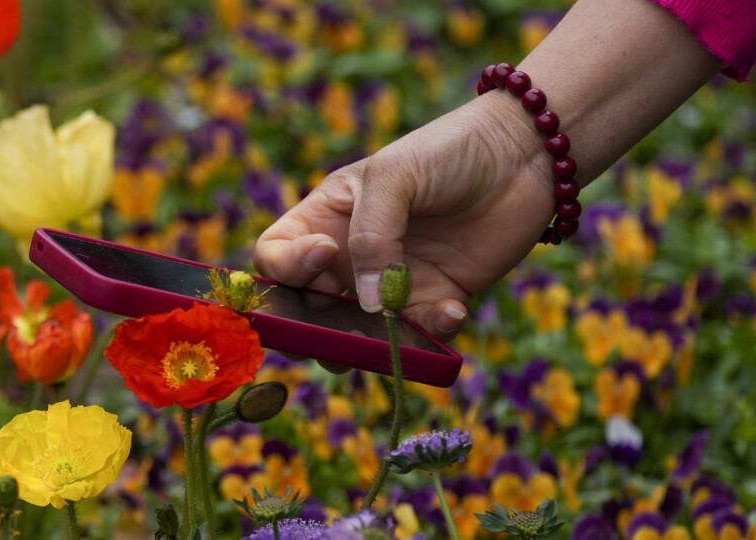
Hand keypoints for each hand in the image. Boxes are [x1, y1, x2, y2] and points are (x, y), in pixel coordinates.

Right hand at [254, 91, 554, 341]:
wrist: (524, 156)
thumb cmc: (447, 151)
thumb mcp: (394, 178)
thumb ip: (372, 238)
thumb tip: (365, 305)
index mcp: (325, 219)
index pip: (276, 256)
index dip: (286, 267)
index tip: (324, 255)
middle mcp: (350, 258)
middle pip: (308, 312)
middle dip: (316, 332)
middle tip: (338, 336)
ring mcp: (391, 284)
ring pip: (361, 335)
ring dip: (373, 343)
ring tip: (397, 328)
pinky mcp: (436, 301)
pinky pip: (420, 334)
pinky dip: (431, 334)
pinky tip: (452, 310)